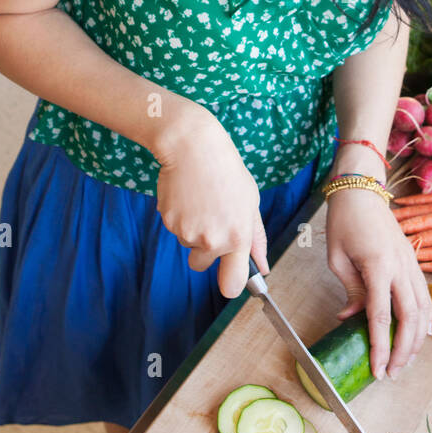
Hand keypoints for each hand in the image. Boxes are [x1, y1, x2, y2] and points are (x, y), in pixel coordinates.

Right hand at [152, 97, 267, 298]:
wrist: (194, 147)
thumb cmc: (227, 172)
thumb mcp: (250, 202)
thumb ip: (256, 239)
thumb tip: (263, 267)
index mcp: (238, 236)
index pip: (233, 283)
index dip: (231, 285)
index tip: (231, 280)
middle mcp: (213, 240)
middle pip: (202, 265)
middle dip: (205, 251)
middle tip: (212, 219)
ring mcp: (188, 232)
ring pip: (188, 244)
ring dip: (193, 228)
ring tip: (202, 199)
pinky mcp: (168, 222)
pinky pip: (175, 229)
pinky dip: (180, 217)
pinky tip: (188, 196)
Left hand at [325, 187, 431, 379]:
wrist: (362, 190)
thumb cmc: (344, 220)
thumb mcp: (337, 258)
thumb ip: (351, 291)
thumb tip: (351, 318)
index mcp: (377, 266)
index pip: (380, 317)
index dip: (380, 347)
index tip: (377, 369)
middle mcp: (400, 267)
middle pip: (410, 319)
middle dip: (403, 351)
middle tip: (391, 373)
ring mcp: (411, 263)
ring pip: (424, 310)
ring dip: (416, 340)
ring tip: (404, 360)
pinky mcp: (414, 261)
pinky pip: (425, 296)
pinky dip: (425, 319)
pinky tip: (420, 335)